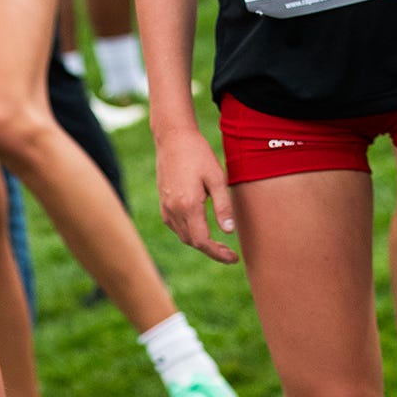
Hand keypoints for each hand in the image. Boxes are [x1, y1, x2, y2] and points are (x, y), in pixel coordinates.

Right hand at [154, 124, 239, 263]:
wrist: (173, 138)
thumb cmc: (198, 154)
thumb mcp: (217, 178)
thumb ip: (223, 206)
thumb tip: (228, 232)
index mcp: (188, 206)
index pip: (203, 241)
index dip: (218, 254)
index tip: (233, 258)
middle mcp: (174, 211)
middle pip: (193, 242)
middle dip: (212, 251)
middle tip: (230, 253)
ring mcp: (166, 208)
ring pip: (184, 237)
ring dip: (201, 243)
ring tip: (218, 244)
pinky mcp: (163, 205)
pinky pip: (176, 227)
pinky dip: (189, 233)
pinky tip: (201, 228)